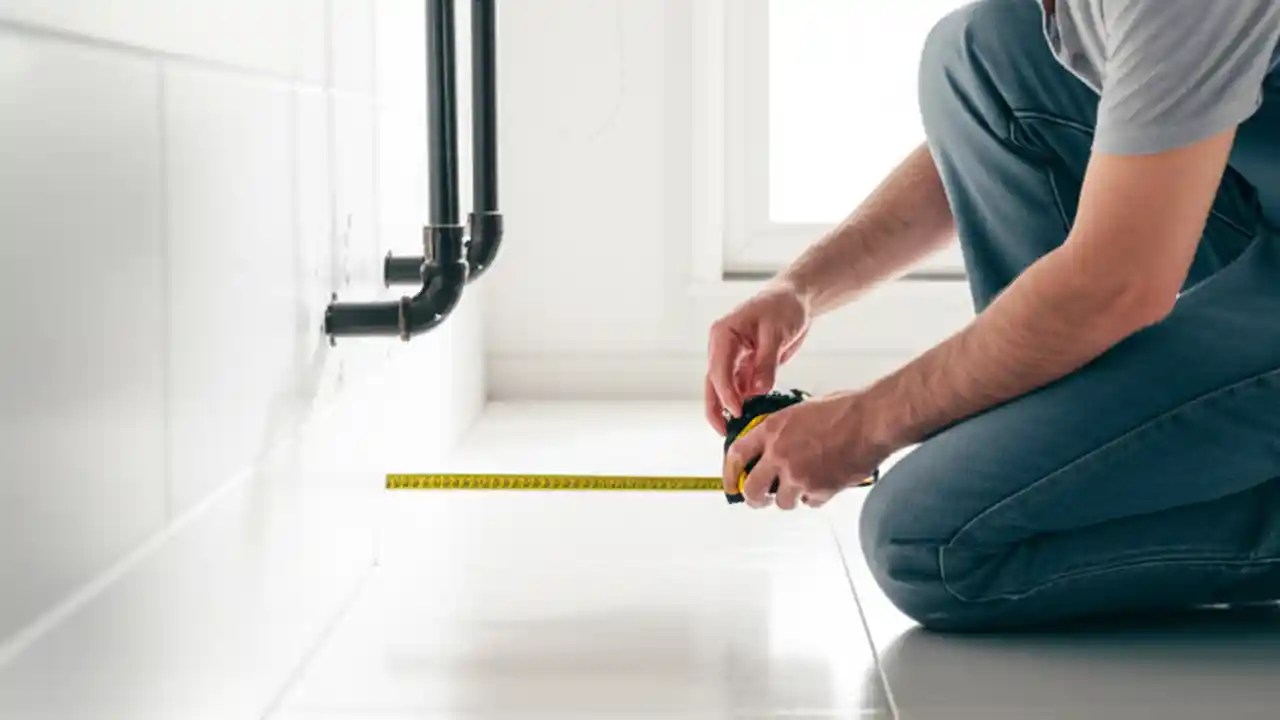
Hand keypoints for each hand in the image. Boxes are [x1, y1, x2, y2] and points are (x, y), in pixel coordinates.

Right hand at [705, 281, 810, 433]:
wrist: (795, 299)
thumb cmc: (784, 307)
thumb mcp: (777, 333)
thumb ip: (766, 363)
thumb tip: (757, 391)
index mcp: (723, 334)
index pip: (718, 370)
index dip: (726, 394)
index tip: (736, 413)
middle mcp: (722, 347)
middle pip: (713, 383)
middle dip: (717, 409)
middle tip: (725, 432)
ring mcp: (732, 357)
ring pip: (724, 388)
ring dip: (730, 408)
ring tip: (738, 431)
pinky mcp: (745, 365)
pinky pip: (740, 387)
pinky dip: (745, 402)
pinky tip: (753, 418)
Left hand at [722, 392, 889, 509]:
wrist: (872, 421)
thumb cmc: (845, 410)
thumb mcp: (801, 411)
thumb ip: (782, 432)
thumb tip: (772, 449)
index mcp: (772, 430)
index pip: (737, 455)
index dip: (729, 474)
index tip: (730, 485)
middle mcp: (780, 454)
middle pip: (752, 490)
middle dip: (755, 499)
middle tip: (761, 499)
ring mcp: (799, 474)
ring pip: (782, 502)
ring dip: (790, 498)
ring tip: (804, 486)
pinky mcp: (820, 489)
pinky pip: (810, 502)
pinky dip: (815, 497)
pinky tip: (826, 483)